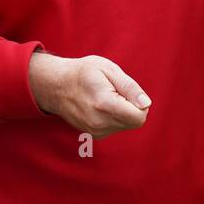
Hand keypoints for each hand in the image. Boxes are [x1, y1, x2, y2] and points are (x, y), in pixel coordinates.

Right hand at [28, 51, 149, 138]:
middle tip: (115, 92)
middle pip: (134, 121)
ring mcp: (95, 131)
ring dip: (123, 112)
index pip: (139, 116)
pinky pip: (116, 127)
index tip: (126, 91)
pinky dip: (114, 117)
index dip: (139, 103)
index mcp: (104, 104)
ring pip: (126, 125)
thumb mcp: (108, 69)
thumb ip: (129, 87)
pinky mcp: (94, 135)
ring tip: (105, 97)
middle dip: (131, 106)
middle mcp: (99, 123)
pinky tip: (100, 105)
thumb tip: (146, 104)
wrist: (56, 85)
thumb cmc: (84, 72)